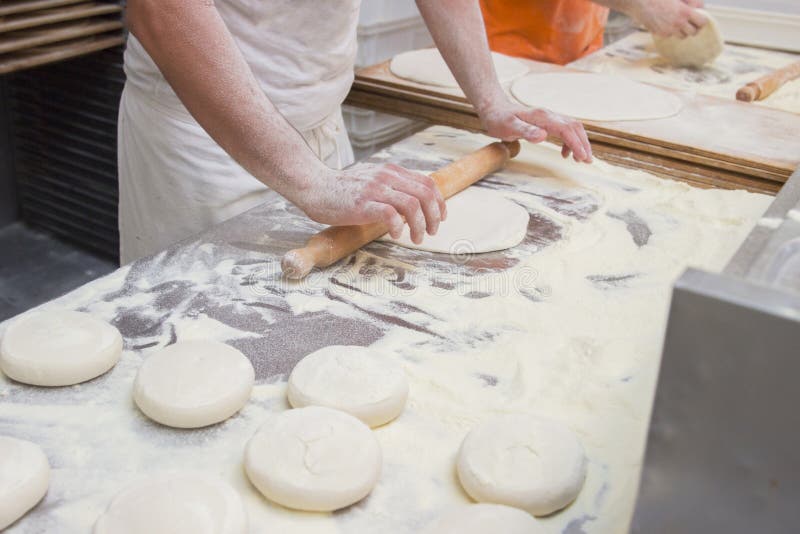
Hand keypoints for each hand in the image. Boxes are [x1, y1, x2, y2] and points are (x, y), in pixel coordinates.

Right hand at [295, 163, 445, 243]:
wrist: (315, 186)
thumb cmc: (342, 189)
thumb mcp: (373, 179)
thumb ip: (392, 186)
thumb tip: (412, 202)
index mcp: (392, 171)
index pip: (428, 183)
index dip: (439, 202)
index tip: (440, 217)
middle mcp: (387, 177)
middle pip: (425, 194)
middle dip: (434, 216)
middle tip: (430, 232)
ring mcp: (375, 189)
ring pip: (412, 205)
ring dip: (420, 225)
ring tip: (416, 238)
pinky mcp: (363, 203)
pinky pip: (391, 214)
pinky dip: (398, 227)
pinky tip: (395, 235)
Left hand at [478, 98, 592, 162]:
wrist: (494, 110)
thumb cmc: (499, 119)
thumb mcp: (509, 127)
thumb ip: (526, 131)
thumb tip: (544, 136)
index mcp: (543, 117)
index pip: (566, 129)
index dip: (576, 143)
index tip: (582, 158)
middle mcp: (549, 115)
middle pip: (574, 127)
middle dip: (583, 144)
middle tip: (588, 161)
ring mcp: (549, 118)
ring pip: (572, 128)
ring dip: (580, 143)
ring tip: (581, 160)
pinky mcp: (547, 123)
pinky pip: (565, 130)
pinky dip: (570, 142)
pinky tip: (565, 154)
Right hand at [630, 0, 706, 37]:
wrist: (640, 2)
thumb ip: (692, 1)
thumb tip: (700, 8)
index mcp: (685, 12)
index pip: (702, 22)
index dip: (702, 20)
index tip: (699, 17)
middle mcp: (678, 24)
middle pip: (693, 32)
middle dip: (693, 27)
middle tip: (691, 22)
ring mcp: (668, 30)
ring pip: (682, 36)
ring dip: (683, 31)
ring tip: (679, 22)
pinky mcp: (660, 33)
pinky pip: (671, 35)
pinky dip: (671, 30)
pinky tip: (667, 22)